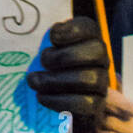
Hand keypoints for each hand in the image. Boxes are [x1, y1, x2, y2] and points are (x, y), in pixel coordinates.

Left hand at [26, 16, 108, 132]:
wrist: (58, 98)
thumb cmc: (48, 66)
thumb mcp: (46, 48)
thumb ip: (43, 40)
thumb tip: (30, 37)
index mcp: (88, 38)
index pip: (89, 27)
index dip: (73, 30)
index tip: (52, 36)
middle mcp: (101, 58)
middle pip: (97, 51)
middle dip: (66, 56)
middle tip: (42, 60)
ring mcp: (101, 82)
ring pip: (90, 79)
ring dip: (56, 80)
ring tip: (33, 81)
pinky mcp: (96, 105)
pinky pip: (84, 104)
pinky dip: (59, 101)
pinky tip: (41, 96)